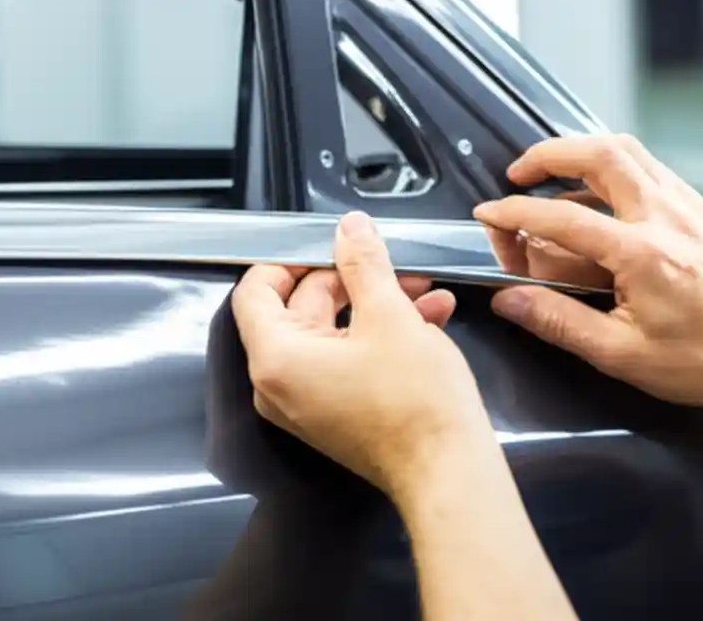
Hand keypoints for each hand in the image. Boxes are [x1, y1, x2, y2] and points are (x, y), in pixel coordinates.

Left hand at [231, 211, 494, 499]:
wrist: (447, 473)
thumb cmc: (414, 403)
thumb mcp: (389, 315)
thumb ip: (363, 264)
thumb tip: (349, 229)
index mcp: (276, 358)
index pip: (254, 291)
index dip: (290, 259)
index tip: (329, 244)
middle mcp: (279, 385)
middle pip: (298, 309)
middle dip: (350, 280)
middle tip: (391, 263)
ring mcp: (307, 403)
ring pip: (332, 333)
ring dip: (376, 304)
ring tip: (423, 289)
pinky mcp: (335, 415)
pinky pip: (346, 361)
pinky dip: (380, 336)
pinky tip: (428, 318)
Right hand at [474, 134, 702, 411]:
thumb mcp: (621, 354)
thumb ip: (558, 321)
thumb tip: (509, 298)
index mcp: (644, 255)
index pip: (562, 218)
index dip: (515, 213)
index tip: (489, 215)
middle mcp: (668, 219)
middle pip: (601, 153)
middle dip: (550, 154)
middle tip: (519, 173)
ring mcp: (691, 208)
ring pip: (629, 153)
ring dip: (583, 154)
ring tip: (552, 177)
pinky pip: (652, 171)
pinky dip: (616, 170)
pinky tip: (600, 199)